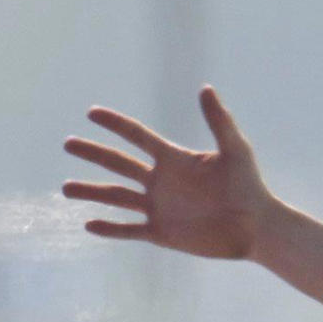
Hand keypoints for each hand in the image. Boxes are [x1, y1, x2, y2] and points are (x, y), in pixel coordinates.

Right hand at [64, 88, 272, 262]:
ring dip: (91, 192)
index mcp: (173, 159)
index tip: (92, 113)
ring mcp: (159, 207)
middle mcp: (160, 181)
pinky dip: (110, 228)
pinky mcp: (162, 233)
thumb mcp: (235, 150)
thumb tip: (205, 88)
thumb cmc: (250, 186)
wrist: (256, 227)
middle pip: (118, 164)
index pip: (138, 136)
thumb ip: (219, 121)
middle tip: (68, 143)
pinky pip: (130, 229)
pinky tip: (88, 224)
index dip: (116, 125)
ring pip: (117, 197)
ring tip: (66, 187)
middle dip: (93, 153)